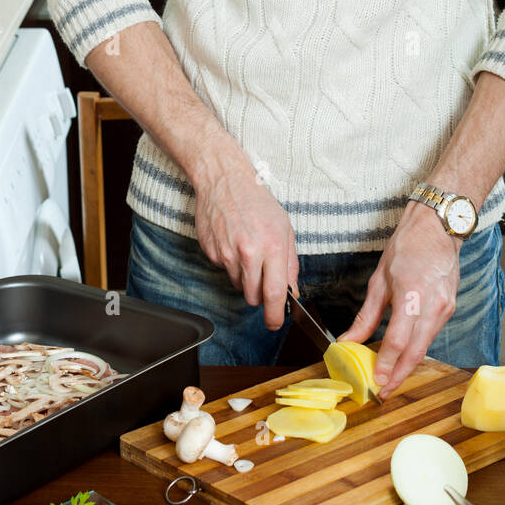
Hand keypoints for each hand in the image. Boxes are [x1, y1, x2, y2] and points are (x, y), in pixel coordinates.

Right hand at [192, 144, 299, 330]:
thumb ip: (290, 263)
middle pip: (253, 297)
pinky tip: (233, 242)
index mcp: (272, 246)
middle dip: (260, 295)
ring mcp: (227, 253)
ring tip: (248, 250)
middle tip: (263, 277)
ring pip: (238, 285)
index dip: (275, 315)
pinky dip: (231, 263)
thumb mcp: (285, 228)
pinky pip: (225, 270)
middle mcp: (249, 252)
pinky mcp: (212, 252)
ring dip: (245, 277)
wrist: (225, 181)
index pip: (275, 293)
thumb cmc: (257, 202)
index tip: (275, 323)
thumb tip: (292, 291)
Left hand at [339, 203, 460, 398]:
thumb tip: (348, 340)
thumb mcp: (379, 280)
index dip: (387, 363)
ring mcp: (444, 308)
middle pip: (416, 352)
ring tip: (390, 379)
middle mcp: (432, 305)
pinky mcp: (449, 309)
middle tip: (383, 392)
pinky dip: (417, 349)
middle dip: (399, 376)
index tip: (376, 380)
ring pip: (425, 346)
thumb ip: (366, 315)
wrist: (438, 229)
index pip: (398, 339)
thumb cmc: (407, 247)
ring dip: (408, 365)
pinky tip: (404, 356)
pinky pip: (431, 335)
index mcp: (411, 295)